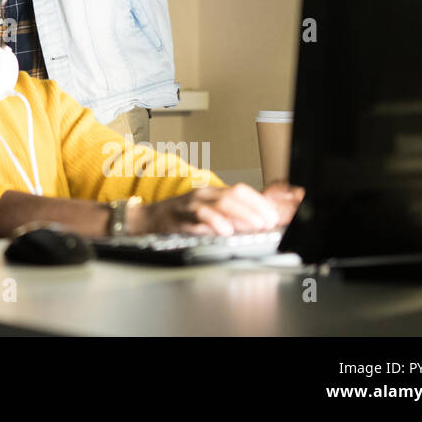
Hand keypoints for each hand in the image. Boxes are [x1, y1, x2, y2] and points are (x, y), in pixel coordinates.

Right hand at [134, 181, 303, 235]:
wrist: (149, 218)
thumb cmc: (180, 217)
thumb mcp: (206, 213)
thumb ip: (228, 217)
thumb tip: (255, 225)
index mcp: (212, 192)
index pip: (240, 190)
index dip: (258, 202)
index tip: (273, 216)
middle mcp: (203, 194)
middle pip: (233, 195)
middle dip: (254, 209)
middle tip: (268, 222)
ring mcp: (192, 204)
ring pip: (220, 203)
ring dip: (241, 214)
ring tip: (255, 225)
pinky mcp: (181, 216)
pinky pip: (200, 217)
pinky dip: (215, 222)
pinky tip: (225, 230)